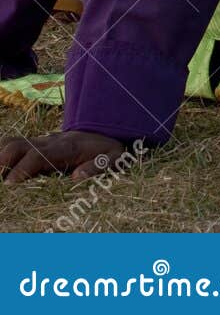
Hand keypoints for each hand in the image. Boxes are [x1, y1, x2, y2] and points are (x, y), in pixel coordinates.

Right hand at [0, 131, 128, 185]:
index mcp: (66, 147)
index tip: (10, 183)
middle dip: (3, 160)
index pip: (39, 155)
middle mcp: (50, 142)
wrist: (105, 131)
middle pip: (20, 145)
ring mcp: (41, 141)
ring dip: (0, 156)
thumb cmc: (108, 149)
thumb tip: (76, 177)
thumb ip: (98, 166)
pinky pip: (15, 143)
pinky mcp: (37, 144)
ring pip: (14, 142)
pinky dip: (2, 151)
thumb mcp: (113, 158)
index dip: (23, 167)